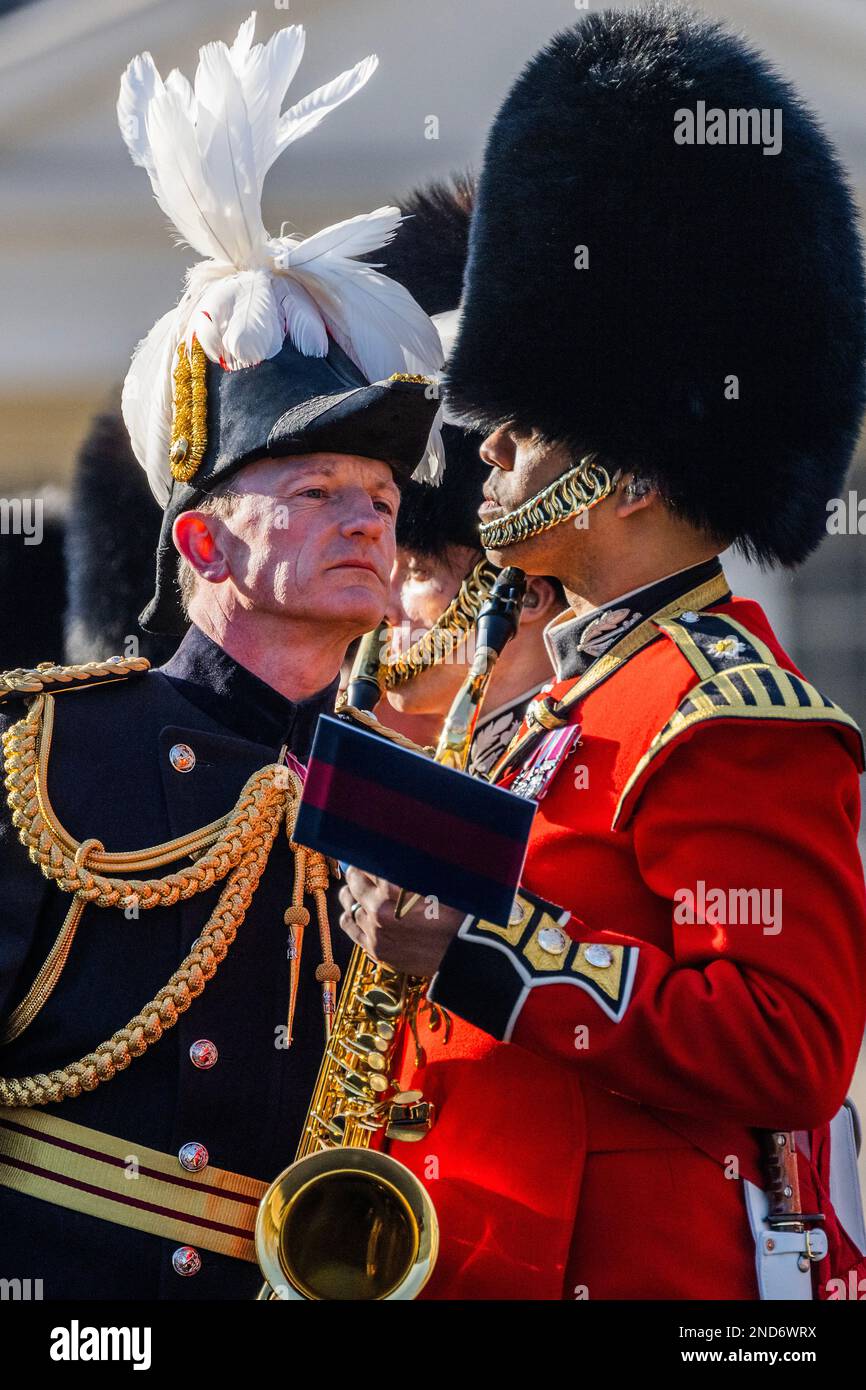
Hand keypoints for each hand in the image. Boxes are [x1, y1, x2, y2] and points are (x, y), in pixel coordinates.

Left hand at [338, 867, 464, 976]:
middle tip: (363, 869)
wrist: (462, 952)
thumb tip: (392, 852)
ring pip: (349, 903)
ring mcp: (375, 931)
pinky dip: (350, 915)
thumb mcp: (433, 881)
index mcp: (394, 888)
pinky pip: (349, 926)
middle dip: (358, 872)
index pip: (368, 863)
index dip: (369, 857)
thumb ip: (407, 868)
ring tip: (358, 889)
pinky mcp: (376, 948)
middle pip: (355, 881)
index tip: (371, 855)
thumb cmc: (455, 913)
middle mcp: (379, 909)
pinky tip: (356, 910)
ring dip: (352, 893)